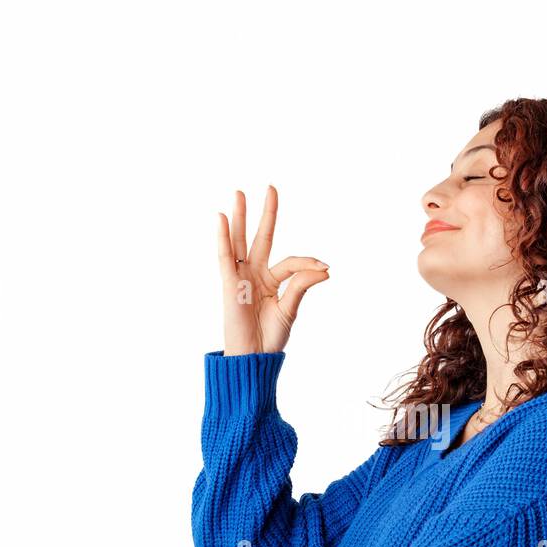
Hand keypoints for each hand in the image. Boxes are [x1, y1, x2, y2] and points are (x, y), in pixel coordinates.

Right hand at [217, 185, 328, 355]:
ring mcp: (240, 277)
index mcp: (271, 281)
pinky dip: (222, 238)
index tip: (326, 269)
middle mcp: (255, 274)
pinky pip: (224, 257)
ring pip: (239, 241)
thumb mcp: (290, 309)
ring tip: (239, 194)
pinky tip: (221, 218)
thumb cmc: (270, 338)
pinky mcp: (228, 285)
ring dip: (239, 218)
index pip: (291, 263)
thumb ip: (301, 286)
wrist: (253, 358)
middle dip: (265, 214)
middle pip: (259, 238)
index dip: (309, 264)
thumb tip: (324, 270)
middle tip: (271, 188)